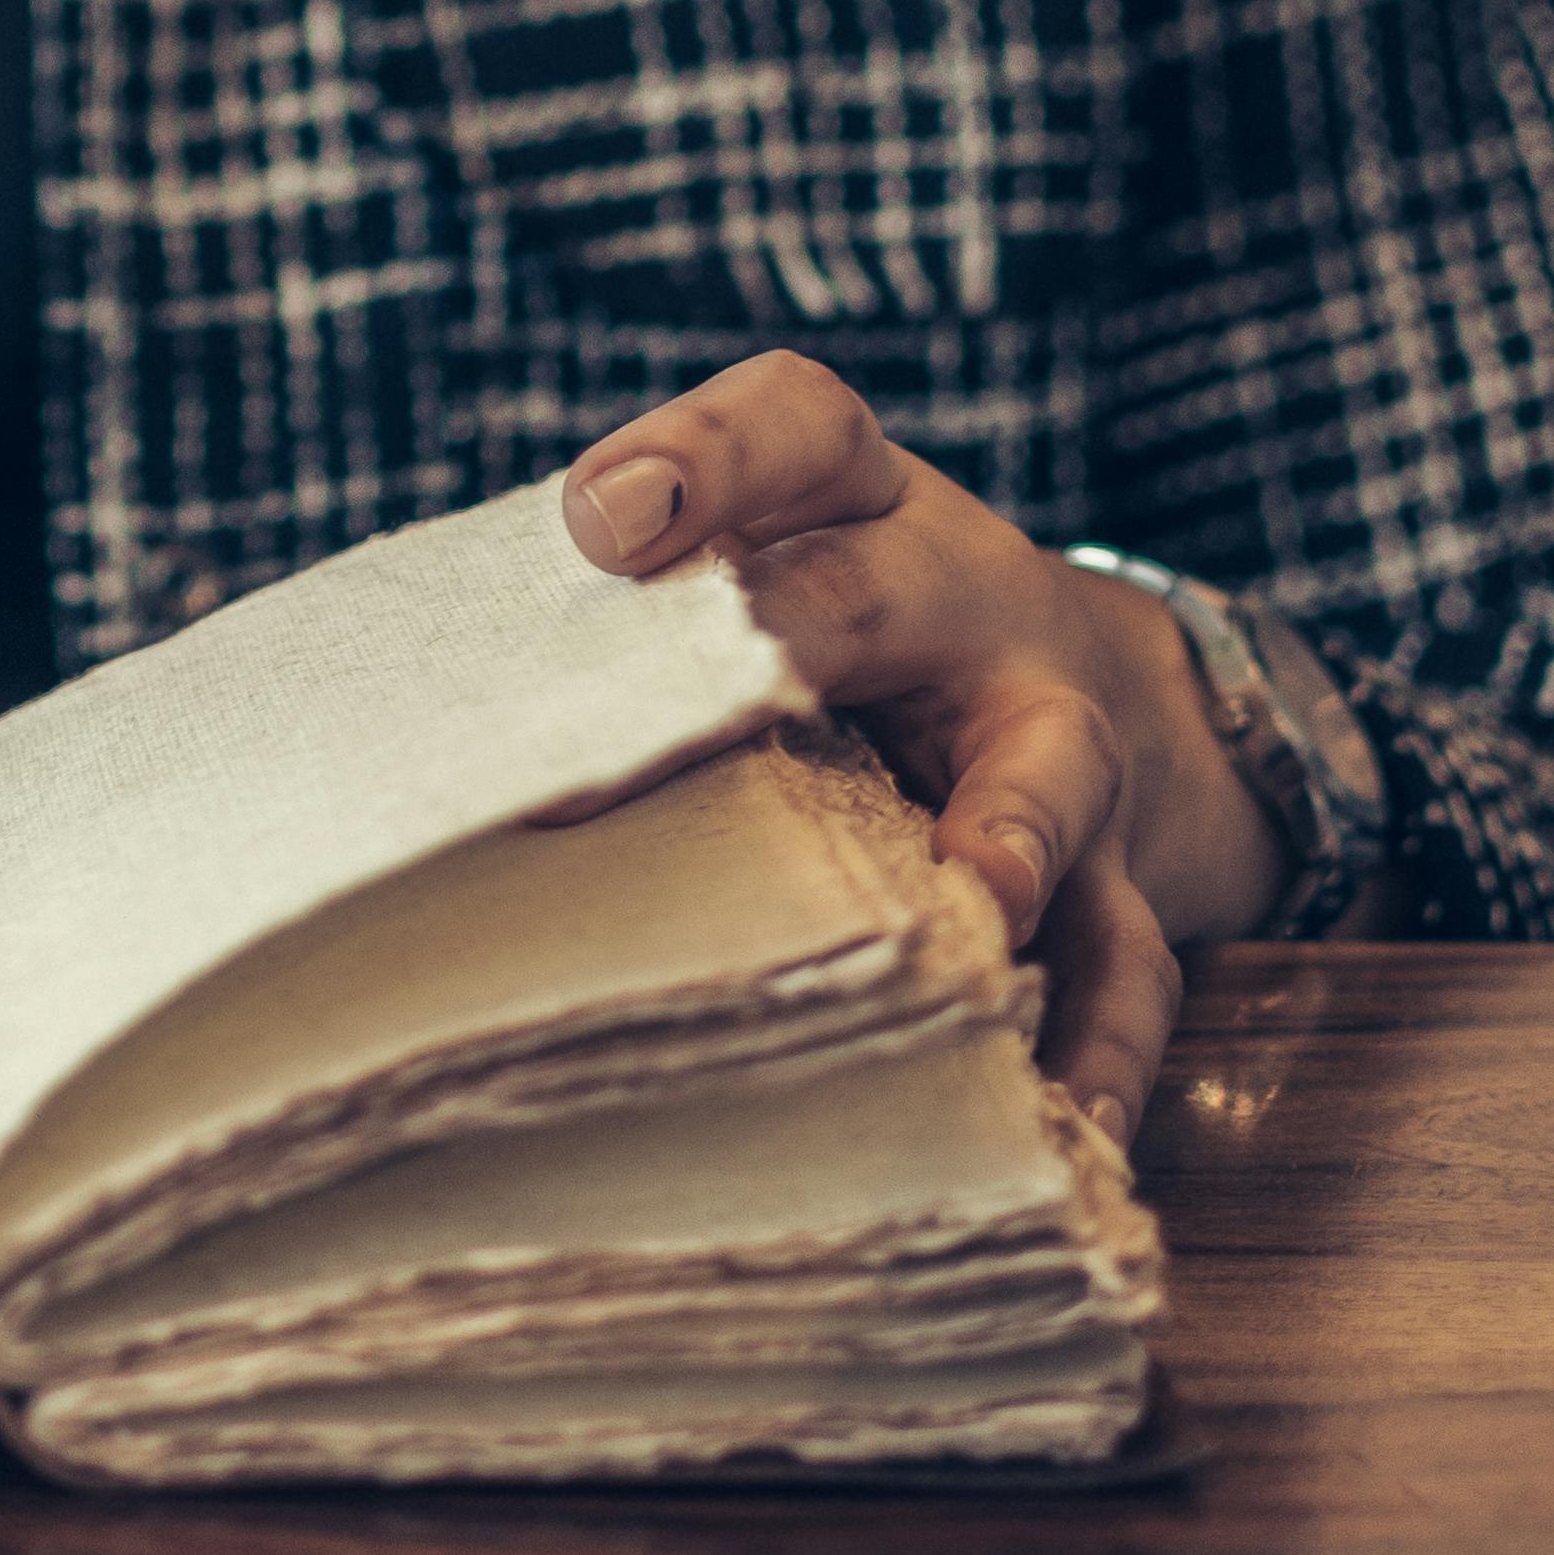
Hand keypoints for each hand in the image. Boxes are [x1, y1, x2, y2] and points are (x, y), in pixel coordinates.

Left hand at [561, 355, 1283, 1142]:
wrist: (1057, 680)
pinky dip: (1099, 1054)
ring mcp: (1056, 740)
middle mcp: (963, 604)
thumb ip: (623, 636)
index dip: (705, 457)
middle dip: (804, 633)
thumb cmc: (830, 637)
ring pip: (1053, 775)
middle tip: (731, 683)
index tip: (601, 522)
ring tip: (978, 902)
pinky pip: (1130, 969)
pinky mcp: (1119, 877)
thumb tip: (423, 748)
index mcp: (857, 506)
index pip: (795, 427)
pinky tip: (1062, 1126)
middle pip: (885, 591)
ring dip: (1014, 835)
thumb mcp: (754, 580)